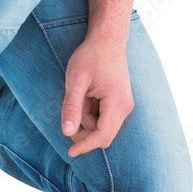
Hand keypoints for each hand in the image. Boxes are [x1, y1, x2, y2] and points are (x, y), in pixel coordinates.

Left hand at [61, 36, 133, 156]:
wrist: (107, 39)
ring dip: (87, 118)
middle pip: (104, 134)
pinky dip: (92, 112)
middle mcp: (125, 106)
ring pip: (103, 125)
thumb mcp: (76, 80)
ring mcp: (125, 104)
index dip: (85, 145)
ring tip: (82, 94)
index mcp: (116, 102)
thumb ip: (72, 106)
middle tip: (70, 113)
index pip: (102, 135)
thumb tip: (67, 133)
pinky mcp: (121, 101)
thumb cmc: (91, 56)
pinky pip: (105, 117)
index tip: (69, 152)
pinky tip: (89, 94)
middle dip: (85, 130)